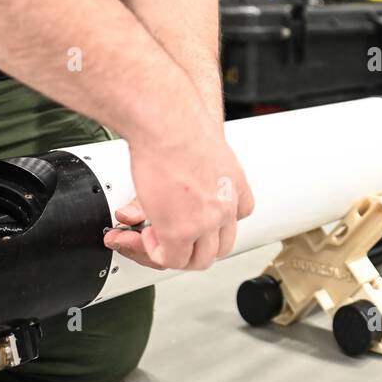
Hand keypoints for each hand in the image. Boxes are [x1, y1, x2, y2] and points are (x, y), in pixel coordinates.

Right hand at [103, 119, 254, 271]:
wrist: (168, 123)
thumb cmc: (179, 122)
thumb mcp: (197, 148)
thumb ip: (187, 175)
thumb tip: (165, 186)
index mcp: (233, 183)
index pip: (237, 215)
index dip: (214, 222)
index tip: (195, 219)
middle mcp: (225, 205)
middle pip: (221, 246)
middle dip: (196, 246)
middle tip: (171, 235)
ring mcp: (205, 222)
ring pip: (199, 259)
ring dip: (175, 254)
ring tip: (154, 237)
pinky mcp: (179, 232)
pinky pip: (170, 259)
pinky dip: (155, 253)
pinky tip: (144, 235)